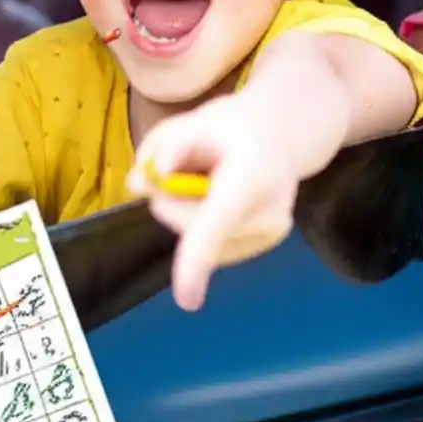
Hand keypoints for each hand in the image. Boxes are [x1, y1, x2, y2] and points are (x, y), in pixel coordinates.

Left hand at [127, 94, 298, 311]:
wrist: (282, 134)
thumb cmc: (232, 128)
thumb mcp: (193, 121)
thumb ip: (162, 147)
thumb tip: (140, 184)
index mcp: (252, 177)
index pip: (217, 222)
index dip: (196, 260)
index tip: (186, 300)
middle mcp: (269, 212)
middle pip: (191, 228)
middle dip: (170, 203)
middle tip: (183, 168)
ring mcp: (271, 233)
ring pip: (200, 241)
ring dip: (187, 213)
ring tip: (213, 180)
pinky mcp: (265, 244)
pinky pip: (213, 247)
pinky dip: (203, 225)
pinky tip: (222, 198)